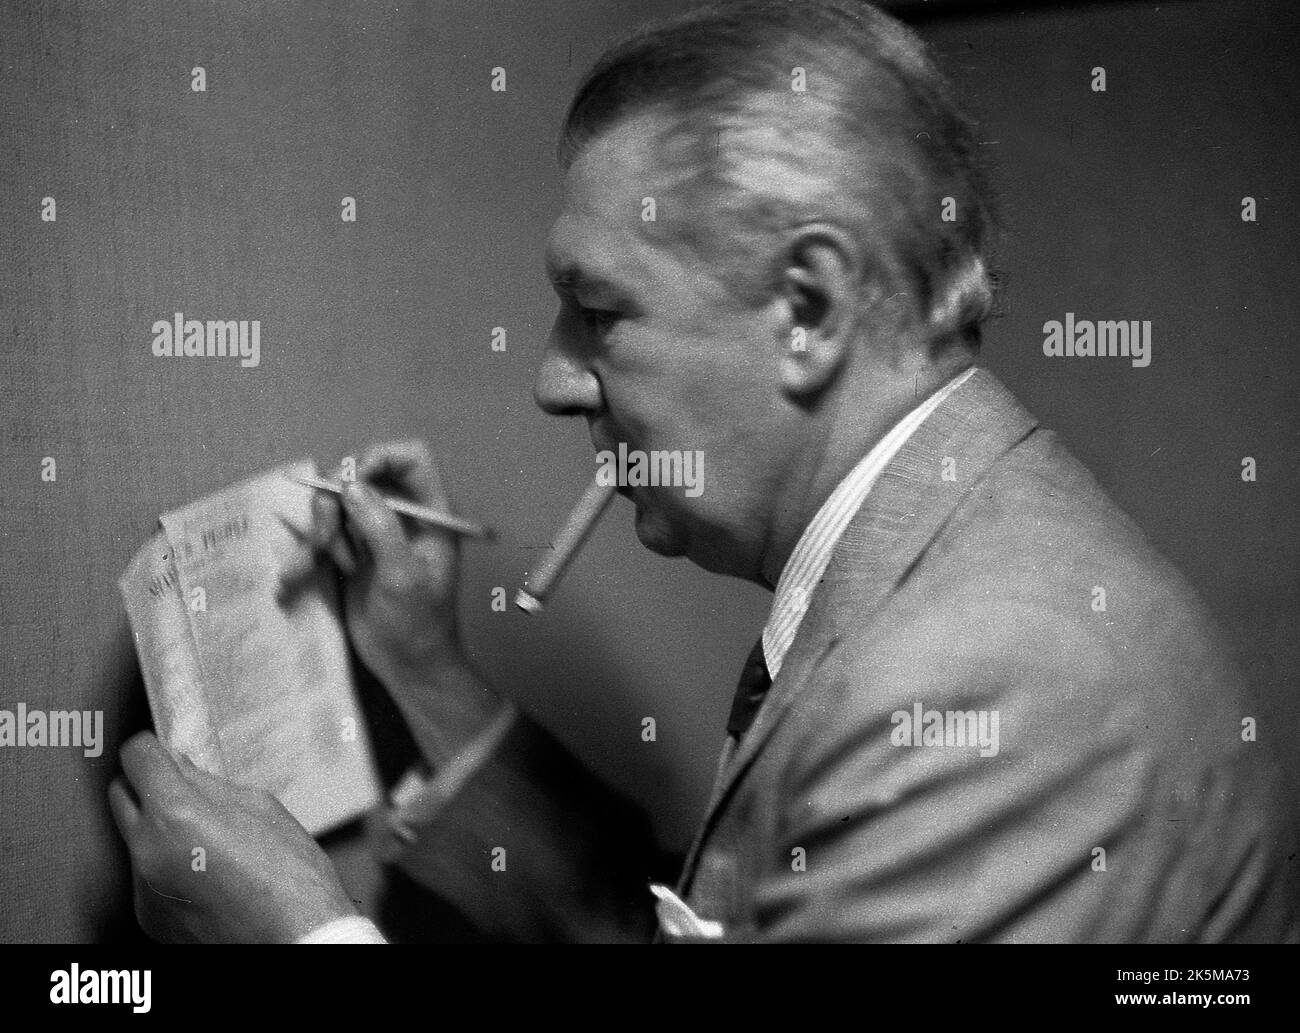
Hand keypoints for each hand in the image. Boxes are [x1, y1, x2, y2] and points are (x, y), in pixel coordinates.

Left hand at [108, 732, 355, 942]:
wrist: (296, 938)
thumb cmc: (291, 877)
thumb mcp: (260, 807)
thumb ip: (210, 785)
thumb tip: (180, 768)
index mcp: (176, 814)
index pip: (136, 757)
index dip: (153, 748)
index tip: (163, 750)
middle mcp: (147, 850)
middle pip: (120, 795)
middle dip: (147, 785)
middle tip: (182, 788)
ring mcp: (142, 888)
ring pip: (134, 837)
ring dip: (158, 829)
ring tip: (207, 842)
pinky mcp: (148, 916)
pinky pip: (145, 875)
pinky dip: (165, 867)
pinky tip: (205, 874)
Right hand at [311, 441, 462, 689]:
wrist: (409, 666)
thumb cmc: (419, 624)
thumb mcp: (402, 576)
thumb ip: (380, 527)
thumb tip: (351, 485)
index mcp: (430, 513)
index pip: (410, 458)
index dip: (378, 459)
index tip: (351, 483)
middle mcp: (403, 516)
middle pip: (362, 477)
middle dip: (336, 503)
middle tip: (328, 539)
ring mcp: (376, 533)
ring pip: (337, 505)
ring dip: (321, 531)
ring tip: (325, 564)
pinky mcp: (354, 553)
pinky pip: (325, 536)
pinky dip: (308, 554)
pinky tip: (293, 579)